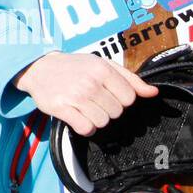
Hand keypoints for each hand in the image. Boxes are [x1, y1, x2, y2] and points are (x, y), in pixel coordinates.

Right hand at [15, 51, 157, 135]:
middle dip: (108, 109)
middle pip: (116, 112)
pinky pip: (86, 128)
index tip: (109, 94)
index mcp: (102, 69)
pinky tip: (78, 117)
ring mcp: (75, 96)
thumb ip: (130, 79)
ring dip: (96, 119)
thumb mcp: (102, 64)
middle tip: (94, 99)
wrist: (39, 68)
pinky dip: (85, 127)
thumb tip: (153, 92)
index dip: (121, 99)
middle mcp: (90, 82)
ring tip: (85, 107)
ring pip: (102, 122)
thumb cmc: (74, 67)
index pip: (129, 98)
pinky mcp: (62, 108)